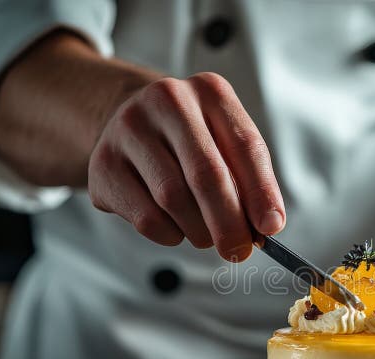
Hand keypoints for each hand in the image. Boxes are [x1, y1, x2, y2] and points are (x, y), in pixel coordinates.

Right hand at [88, 72, 284, 260]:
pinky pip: (146, 217)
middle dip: (229, 223)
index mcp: (210, 91)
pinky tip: (176, 227)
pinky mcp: (103, 164)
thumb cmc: (194, 141)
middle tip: (240, 251)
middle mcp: (167, 100)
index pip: (245, 147)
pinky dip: (170, 235)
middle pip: (206, 175)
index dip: (261, 192)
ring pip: (174, 200)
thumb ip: (251, 180)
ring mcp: (128, 129)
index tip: (271, 228)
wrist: (130, 122)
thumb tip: (268, 225)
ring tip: (207, 234)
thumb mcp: (228, 144)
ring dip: (200, 231)